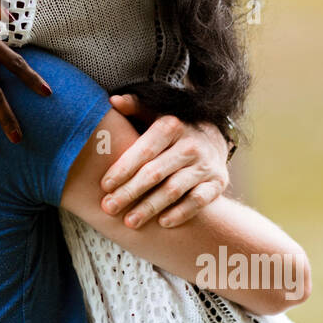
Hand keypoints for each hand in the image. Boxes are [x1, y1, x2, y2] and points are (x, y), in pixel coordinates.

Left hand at [99, 94, 229, 228]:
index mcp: (171, 126)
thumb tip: (112, 100)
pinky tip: (162, 222)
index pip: (144, 150)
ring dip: (150, 207)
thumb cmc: (171, 131)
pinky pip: (198, 201)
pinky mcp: (217, 183)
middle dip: (129, 192)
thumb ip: (135, 108)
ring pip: (174, 189)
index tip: (104, 186)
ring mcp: (205, 165)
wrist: (212, 139)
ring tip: (129, 221)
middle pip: (155, 173)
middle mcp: (190, 145)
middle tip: (108, 208)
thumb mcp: (155, 114)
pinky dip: (180, 213)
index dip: (123, 169)